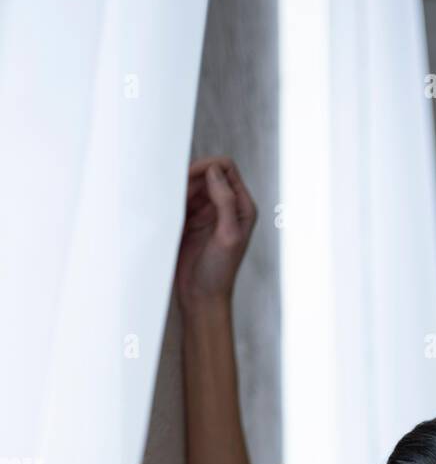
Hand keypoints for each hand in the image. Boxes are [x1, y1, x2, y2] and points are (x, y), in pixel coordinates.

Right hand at [175, 157, 257, 311]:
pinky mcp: (189, 221)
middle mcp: (226, 206)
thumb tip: (214, 171)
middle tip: (176, 195)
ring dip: (178, 190)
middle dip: (189, 179)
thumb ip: (225, 201)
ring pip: (190, 185)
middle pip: (206, 173)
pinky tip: (166, 212)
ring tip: (171, 207)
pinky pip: (179, 200)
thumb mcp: (228, 235)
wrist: (201, 297)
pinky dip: (171, 201)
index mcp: (242, 206)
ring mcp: (206, 213)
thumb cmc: (219, 271)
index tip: (189, 177)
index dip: (208, 166)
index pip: (226, 168)